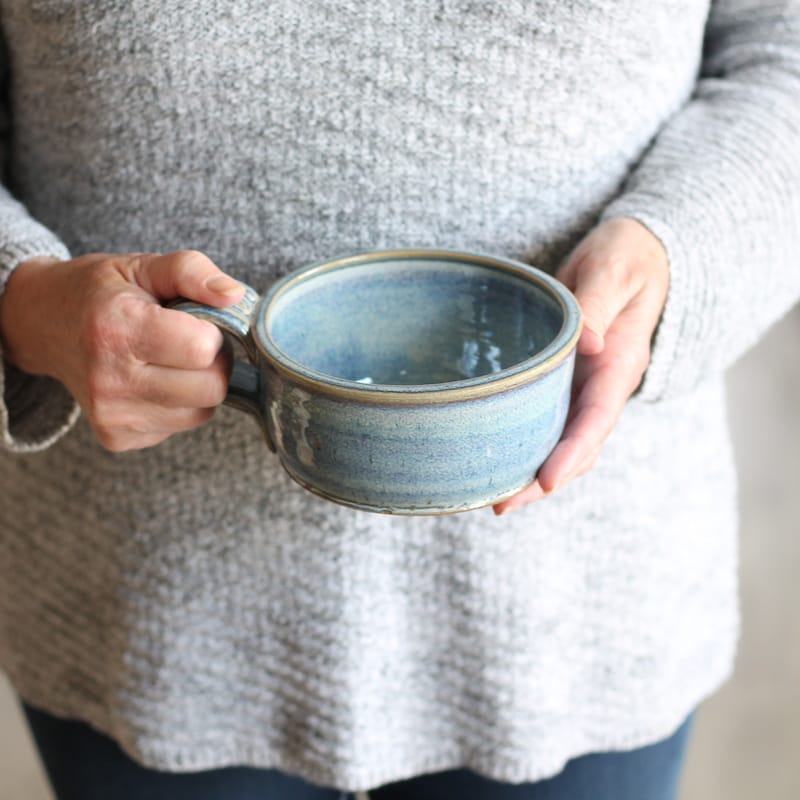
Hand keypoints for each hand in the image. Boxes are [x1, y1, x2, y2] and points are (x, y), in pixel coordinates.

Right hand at [0, 250, 244, 450]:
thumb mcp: (143, 266)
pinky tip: (153, 381)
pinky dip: (179, 405)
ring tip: (168, 361)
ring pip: (202, 412)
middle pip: (211, 388)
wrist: (42, 324)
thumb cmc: (101, 293)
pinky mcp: (116, 437)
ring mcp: (112, 415)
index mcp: (118, 329)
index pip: (203, 349)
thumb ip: (192, 271)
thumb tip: (235, 296)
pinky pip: (180, 427)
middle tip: (189, 342)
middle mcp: (110, 380)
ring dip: (198, 386)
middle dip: (214, 363)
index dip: (212, 332)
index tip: (194, 321)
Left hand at [493, 217, 668, 513]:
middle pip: (579, 447)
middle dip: (543, 481)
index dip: (572, 454)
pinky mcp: (566, 381)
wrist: (633, 253)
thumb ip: (599, 303)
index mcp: (620, 364)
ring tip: (493, 497)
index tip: (545, 482)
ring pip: (563, 441)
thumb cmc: (625, 256)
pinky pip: (549, 421)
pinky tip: (498, 456)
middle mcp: (604, 385)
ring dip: (533, 472)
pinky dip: (528, 444)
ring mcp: (586, 387)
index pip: (597, 420)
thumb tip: (590, 345)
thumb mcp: (614, 269)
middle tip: (500, 505)